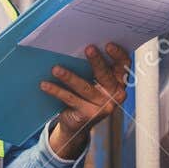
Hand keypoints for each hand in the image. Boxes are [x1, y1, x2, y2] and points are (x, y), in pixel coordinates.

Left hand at [40, 43, 131, 159]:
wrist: (77, 123)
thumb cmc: (85, 95)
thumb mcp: (93, 80)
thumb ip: (92, 66)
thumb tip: (76, 45)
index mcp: (119, 82)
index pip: (123, 66)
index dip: (118, 54)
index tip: (108, 44)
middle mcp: (114, 95)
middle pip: (106, 76)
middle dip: (97, 61)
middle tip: (89, 48)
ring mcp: (103, 107)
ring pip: (85, 88)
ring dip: (69, 77)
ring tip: (56, 69)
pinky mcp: (88, 115)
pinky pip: (70, 99)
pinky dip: (56, 91)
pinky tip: (45, 84)